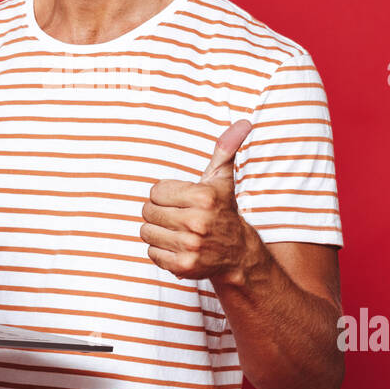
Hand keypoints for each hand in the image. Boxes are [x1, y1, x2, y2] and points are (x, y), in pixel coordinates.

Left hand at [140, 119, 256, 287]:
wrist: (238, 254)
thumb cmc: (222, 210)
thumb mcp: (222, 179)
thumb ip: (225, 149)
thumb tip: (243, 123)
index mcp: (203, 197)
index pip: (155, 191)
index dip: (164, 194)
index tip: (181, 200)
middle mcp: (198, 222)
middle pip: (148, 211)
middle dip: (159, 212)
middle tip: (177, 216)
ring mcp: (190, 246)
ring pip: (146, 232)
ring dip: (158, 232)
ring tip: (177, 231)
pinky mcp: (183, 266)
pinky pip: (151, 253)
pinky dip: (161, 251)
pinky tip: (178, 247)